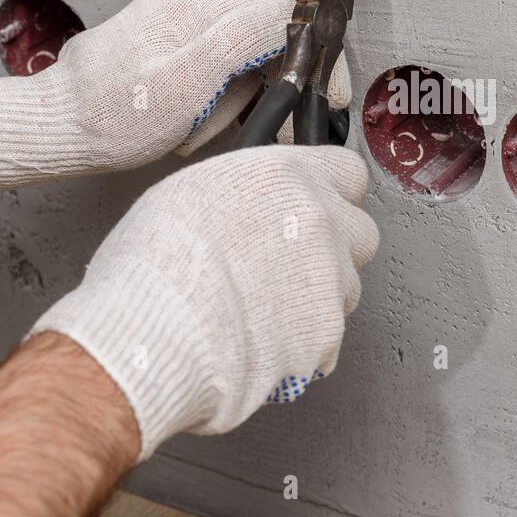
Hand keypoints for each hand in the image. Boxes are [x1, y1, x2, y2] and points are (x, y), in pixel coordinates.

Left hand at [0, 0, 349, 188]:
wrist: (57, 128)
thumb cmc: (107, 118)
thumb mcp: (182, 87)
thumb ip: (238, 44)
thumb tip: (289, 17)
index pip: (284, 8)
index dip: (313, 53)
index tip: (324, 93)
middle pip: (270, 29)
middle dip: (272, 81)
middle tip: (254, 122)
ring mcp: (183, 16)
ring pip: (249, 50)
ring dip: (240, 95)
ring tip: (203, 126)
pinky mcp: (176, 39)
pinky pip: (223, 63)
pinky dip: (220, 96)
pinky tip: (196, 119)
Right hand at [29, 145, 378, 458]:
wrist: (155, 330)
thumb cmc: (156, 263)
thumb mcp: (197, 191)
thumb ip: (253, 194)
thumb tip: (260, 207)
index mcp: (291, 178)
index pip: (349, 173)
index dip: (334, 193)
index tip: (319, 205)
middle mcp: (322, 223)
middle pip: (361, 234)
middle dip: (336, 249)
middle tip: (293, 263)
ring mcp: (331, 281)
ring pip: (348, 288)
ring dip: (319, 297)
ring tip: (265, 308)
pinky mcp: (326, 335)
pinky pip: (328, 338)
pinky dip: (304, 343)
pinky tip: (263, 340)